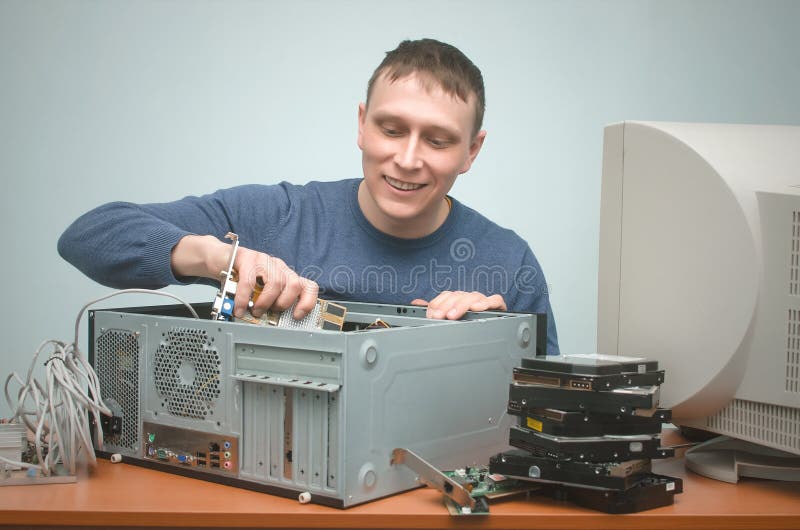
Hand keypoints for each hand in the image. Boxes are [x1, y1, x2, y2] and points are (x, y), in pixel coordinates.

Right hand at [171, 235, 317, 319]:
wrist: (219, 260)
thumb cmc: (241, 278)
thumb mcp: (259, 292)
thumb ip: (269, 303)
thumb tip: (273, 323)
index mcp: (285, 276)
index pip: (308, 286)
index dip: (307, 302)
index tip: (298, 316)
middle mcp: (278, 267)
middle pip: (294, 284)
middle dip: (284, 303)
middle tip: (271, 312)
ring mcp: (264, 260)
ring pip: (275, 283)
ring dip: (265, 302)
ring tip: (255, 311)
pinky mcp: (248, 258)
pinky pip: (249, 281)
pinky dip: (245, 299)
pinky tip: (239, 308)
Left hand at [411, 291, 506, 319]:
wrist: (493, 332)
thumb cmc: (467, 326)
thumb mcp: (446, 319)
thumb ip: (433, 311)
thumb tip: (416, 303)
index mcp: (459, 300)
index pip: (447, 296)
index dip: (437, 303)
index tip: (430, 314)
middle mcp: (471, 299)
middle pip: (458, 295)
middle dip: (446, 306)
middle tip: (437, 317)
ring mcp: (484, 302)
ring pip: (473, 296)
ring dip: (461, 305)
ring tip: (452, 316)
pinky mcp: (497, 307)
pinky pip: (494, 300)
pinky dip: (486, 303)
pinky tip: (476, 309)